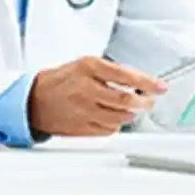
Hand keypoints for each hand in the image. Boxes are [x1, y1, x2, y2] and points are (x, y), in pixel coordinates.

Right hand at [28, 56, 165, 137]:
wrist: (34, 100)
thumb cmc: (61, 81)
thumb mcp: (84, 65)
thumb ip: (111, 72)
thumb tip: (139, 82)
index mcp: (89, 68)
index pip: (126, 76)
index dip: (148, 83)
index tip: (160, 87)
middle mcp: (87, 89)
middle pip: (126, 101)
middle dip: (144, 103)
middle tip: (149, 101)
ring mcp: (85, 110)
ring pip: (121, 117)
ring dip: (131, 114)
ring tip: (131, 109)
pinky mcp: (83, 127)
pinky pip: (109, 129)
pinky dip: (116, 124)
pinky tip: (113, 117)